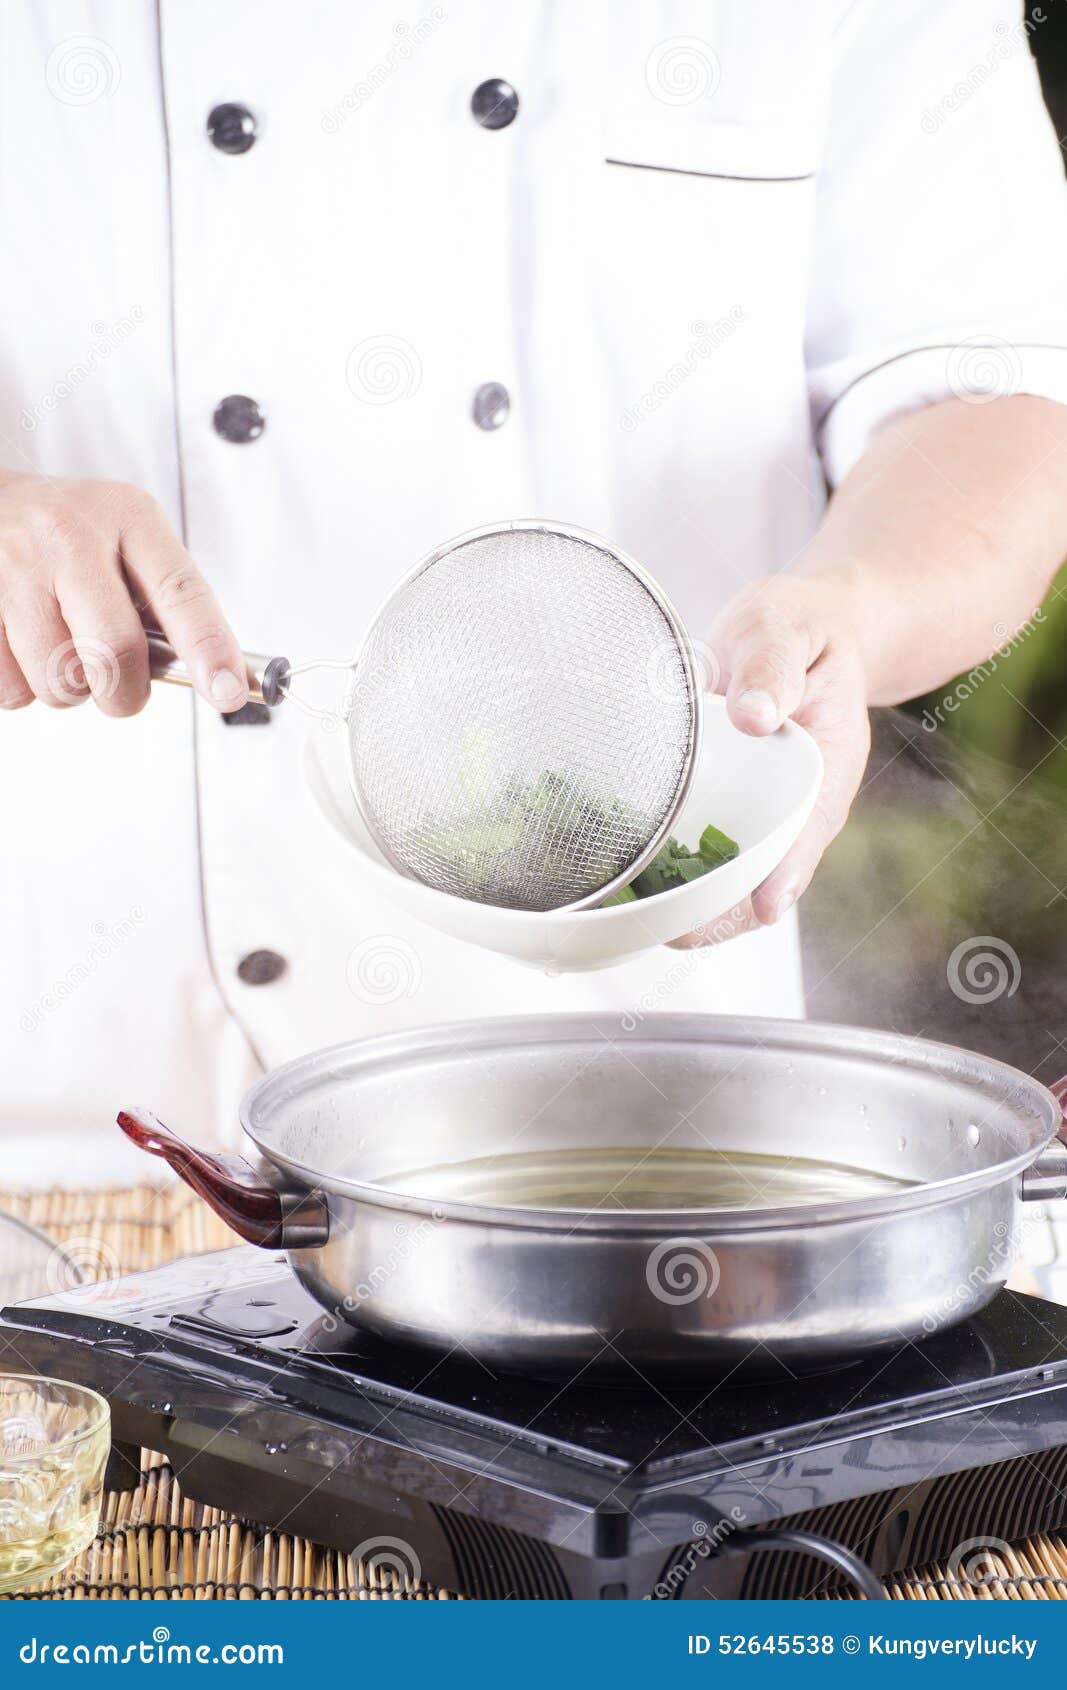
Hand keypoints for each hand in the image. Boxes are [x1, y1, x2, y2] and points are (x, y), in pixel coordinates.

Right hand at [0, 469, 247, 715]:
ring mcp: (14, 568)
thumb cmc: (68, 532)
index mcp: (127, 517)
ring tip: (60, 648)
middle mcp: (69, 536)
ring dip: (69, 689)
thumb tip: (213, 678)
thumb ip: (165, 600)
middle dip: (125, 693)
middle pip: (115, 651)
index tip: (228, 691)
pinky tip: (24, 646)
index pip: (180, 591)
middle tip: (120, 689)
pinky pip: (11, 689)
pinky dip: (23, 686)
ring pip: (58, 682)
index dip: (209, 648)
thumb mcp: (127, 537)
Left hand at [671, 574, 869, 947]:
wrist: (801, 627)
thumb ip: (772, 668)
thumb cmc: (799, 627)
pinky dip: (672, 872)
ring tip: (636, 922)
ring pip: (733, 879)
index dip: (785, 875)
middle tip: (668, 931)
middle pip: (767, 877)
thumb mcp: (788, 630)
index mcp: (827, 766)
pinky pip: (705, 852)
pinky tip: (629, 887)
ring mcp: (765, 812)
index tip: (762, 908)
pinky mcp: (733, 808)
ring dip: (690, 903)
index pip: (810, 833)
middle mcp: (799, 804)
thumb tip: (754, 715)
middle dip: (723, 912)